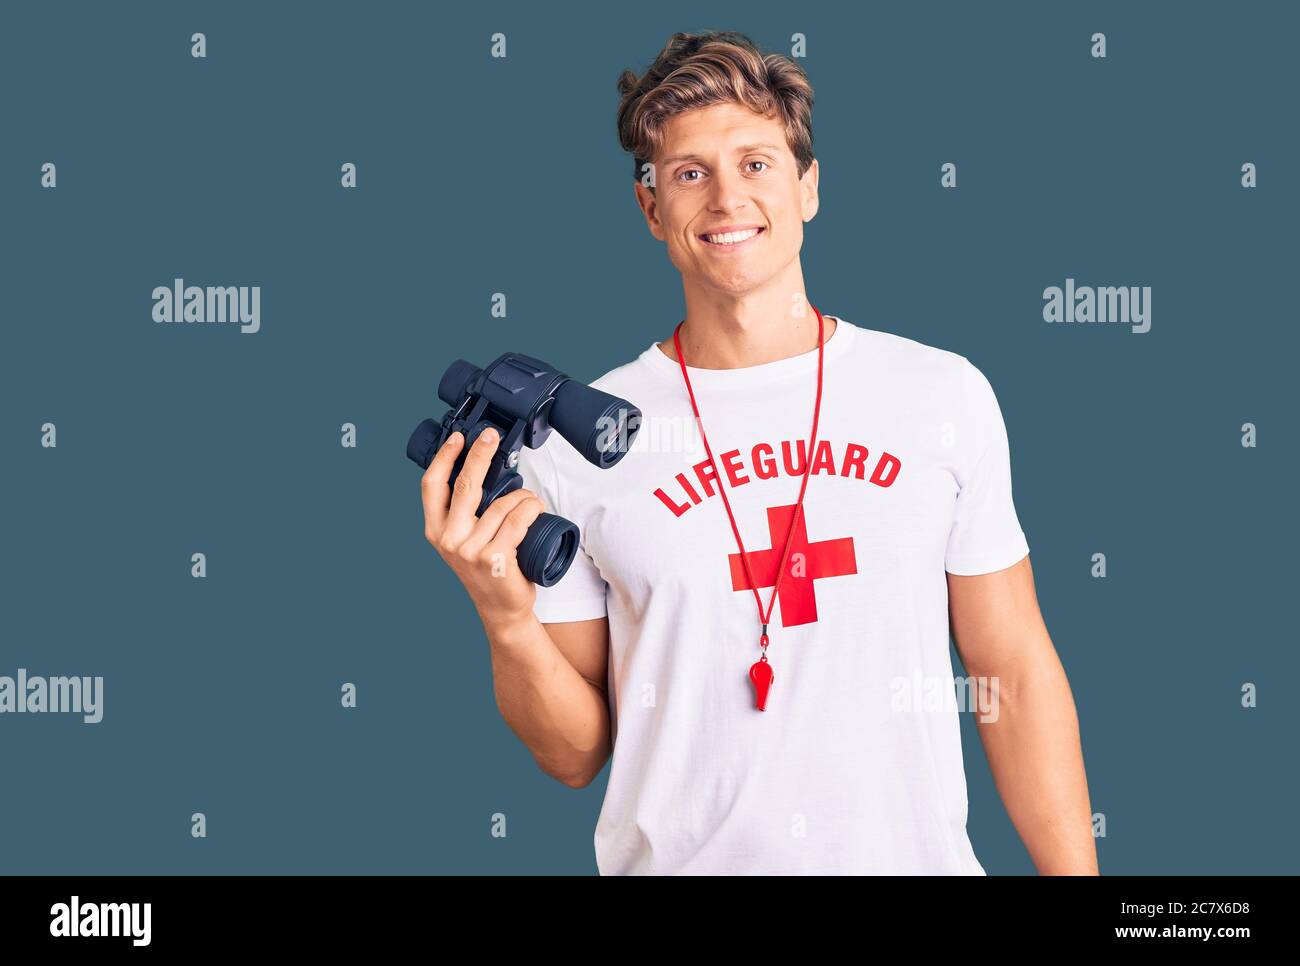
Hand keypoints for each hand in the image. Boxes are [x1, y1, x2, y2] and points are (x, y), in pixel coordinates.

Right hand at [421, 427, 546, 627]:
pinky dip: (531, 509)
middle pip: (464, 485)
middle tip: (490, 436)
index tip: (457, 437)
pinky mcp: (493, 558)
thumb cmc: (486, 570)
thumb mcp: (464, 540)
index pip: (432, 485)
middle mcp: (447, 539)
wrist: (501, 609)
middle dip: (479, 454)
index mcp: (435, 530)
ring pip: (501, 504)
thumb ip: (463, 512)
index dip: (444, 457)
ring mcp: (469, 550)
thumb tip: (480, 470)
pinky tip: (536, 509)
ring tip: (532, 502)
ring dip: (523, 496)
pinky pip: (516, 520)